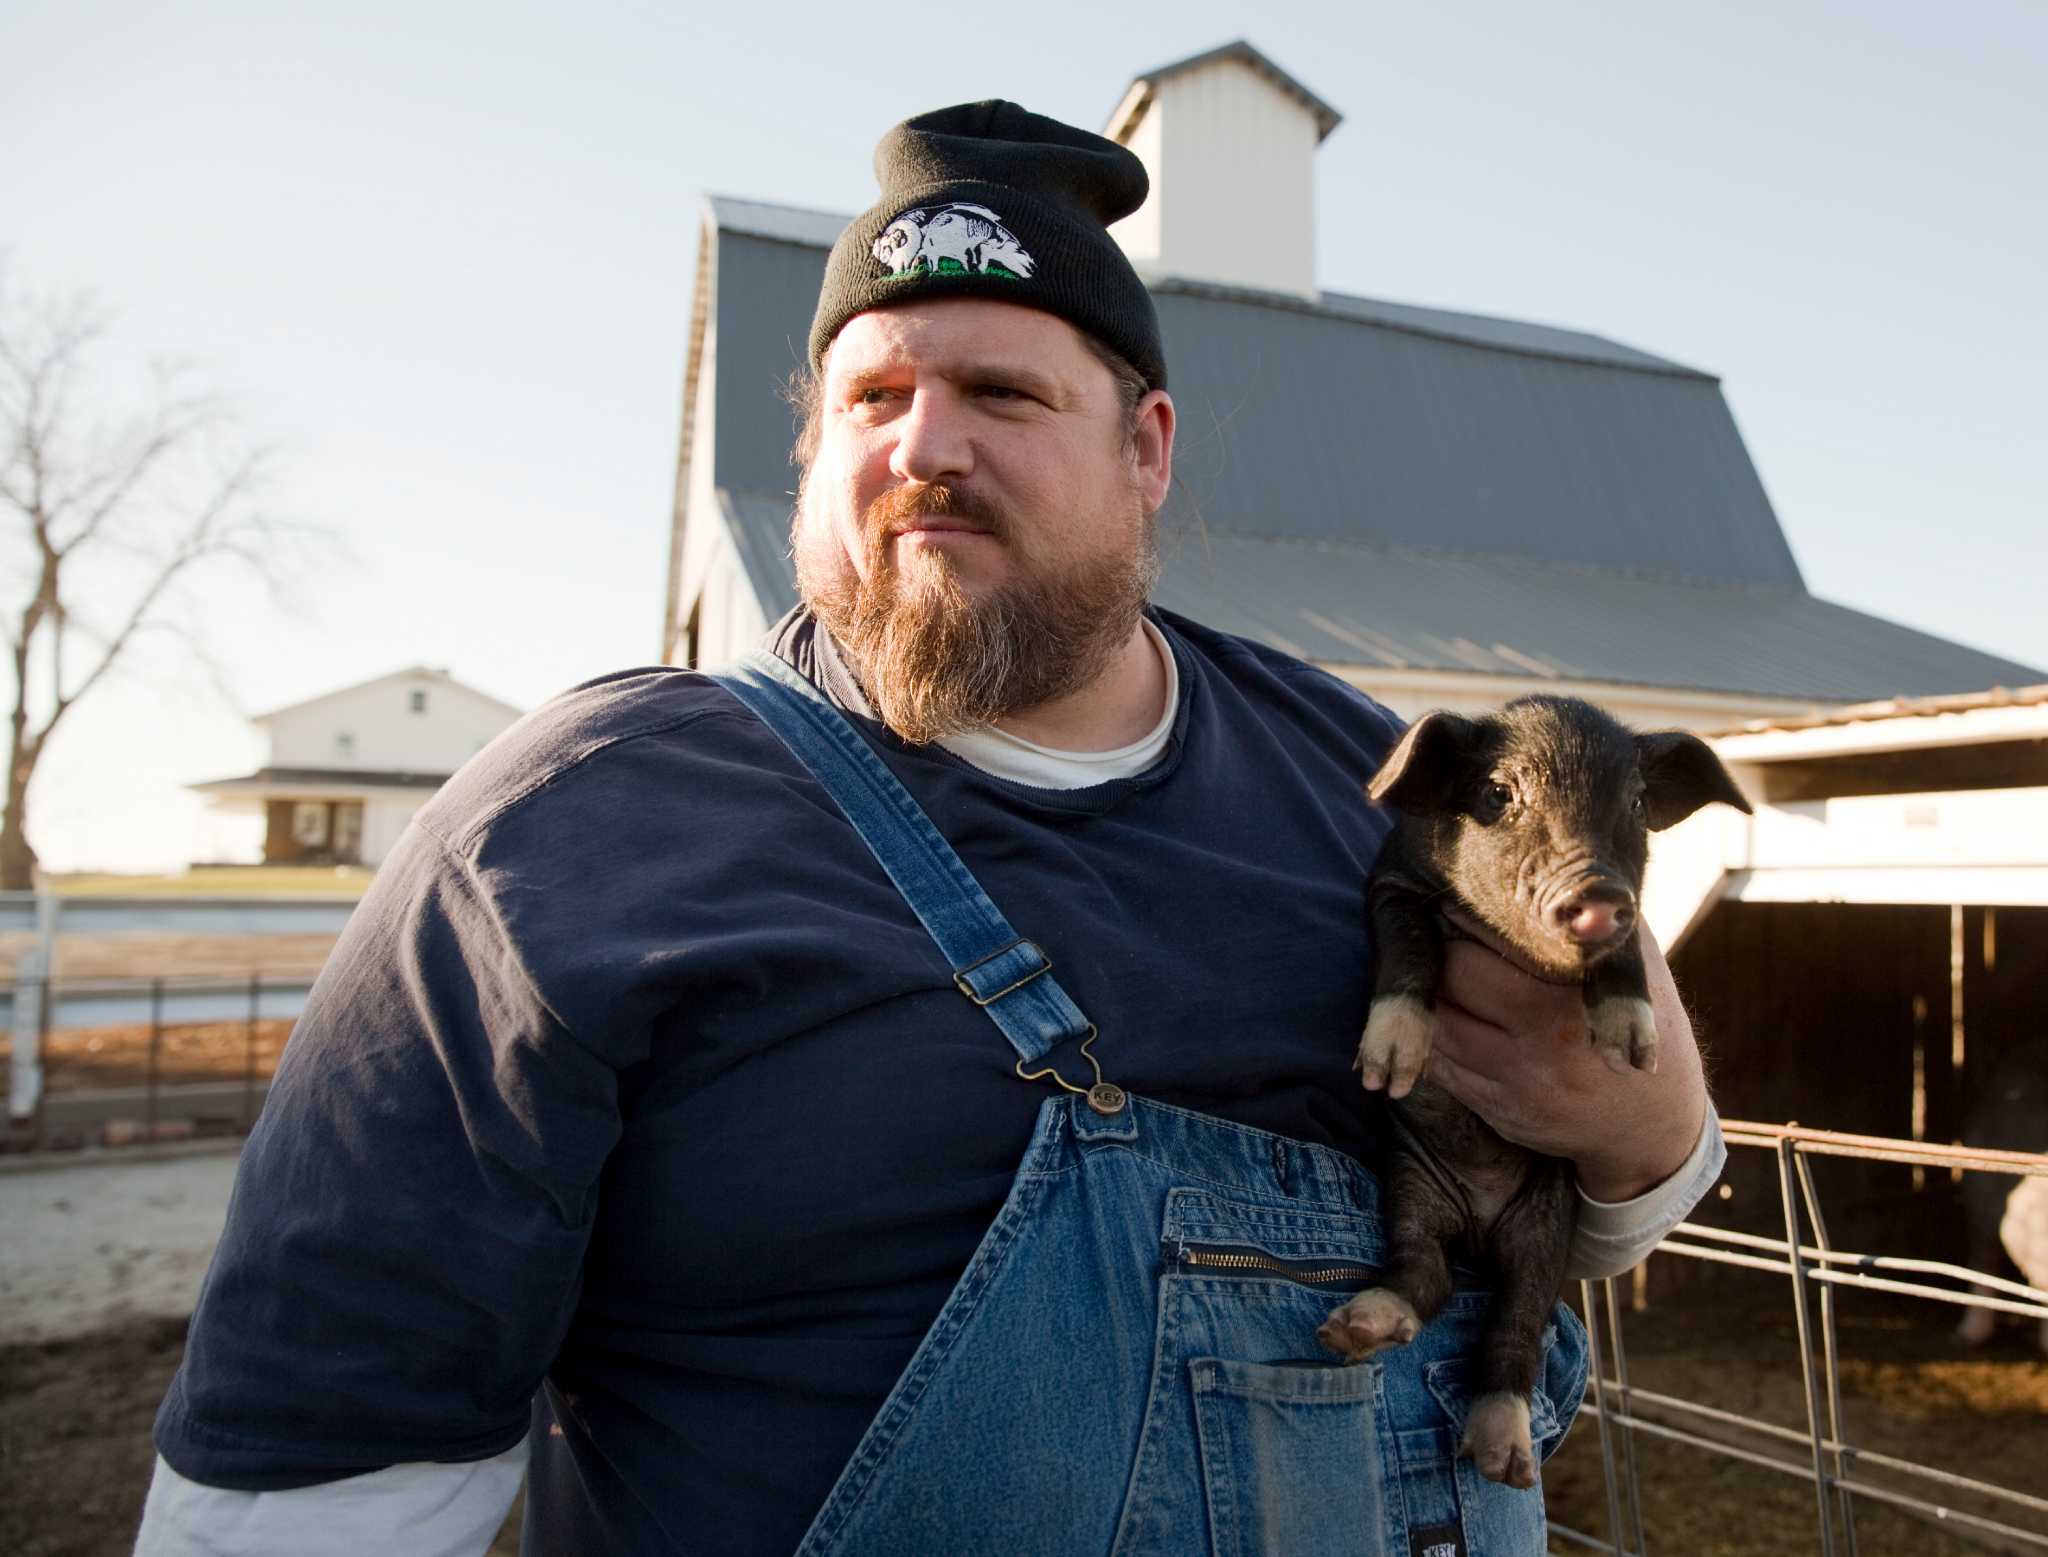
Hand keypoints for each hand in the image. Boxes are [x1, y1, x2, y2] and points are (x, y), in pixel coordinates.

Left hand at [1425, 910, 1708, 1201]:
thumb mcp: (1636, 966)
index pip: (1492, 937)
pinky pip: (1439, 1061)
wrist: (1652, 1125)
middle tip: (1438, 926)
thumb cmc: (1643, 1024)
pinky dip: (1433, 1032)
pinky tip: (1444, 1010)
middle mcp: (1542, 1040)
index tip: (1456, 891)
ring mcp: (1514, 1081)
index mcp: (1575, 994)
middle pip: (1452, 974)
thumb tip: (1554, 860)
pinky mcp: (1494, 1108)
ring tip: (1435, 965)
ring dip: (1429, 990)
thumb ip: (1595, 917)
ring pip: (1435, 1020)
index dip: (1466, 911)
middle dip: (1441, 947)